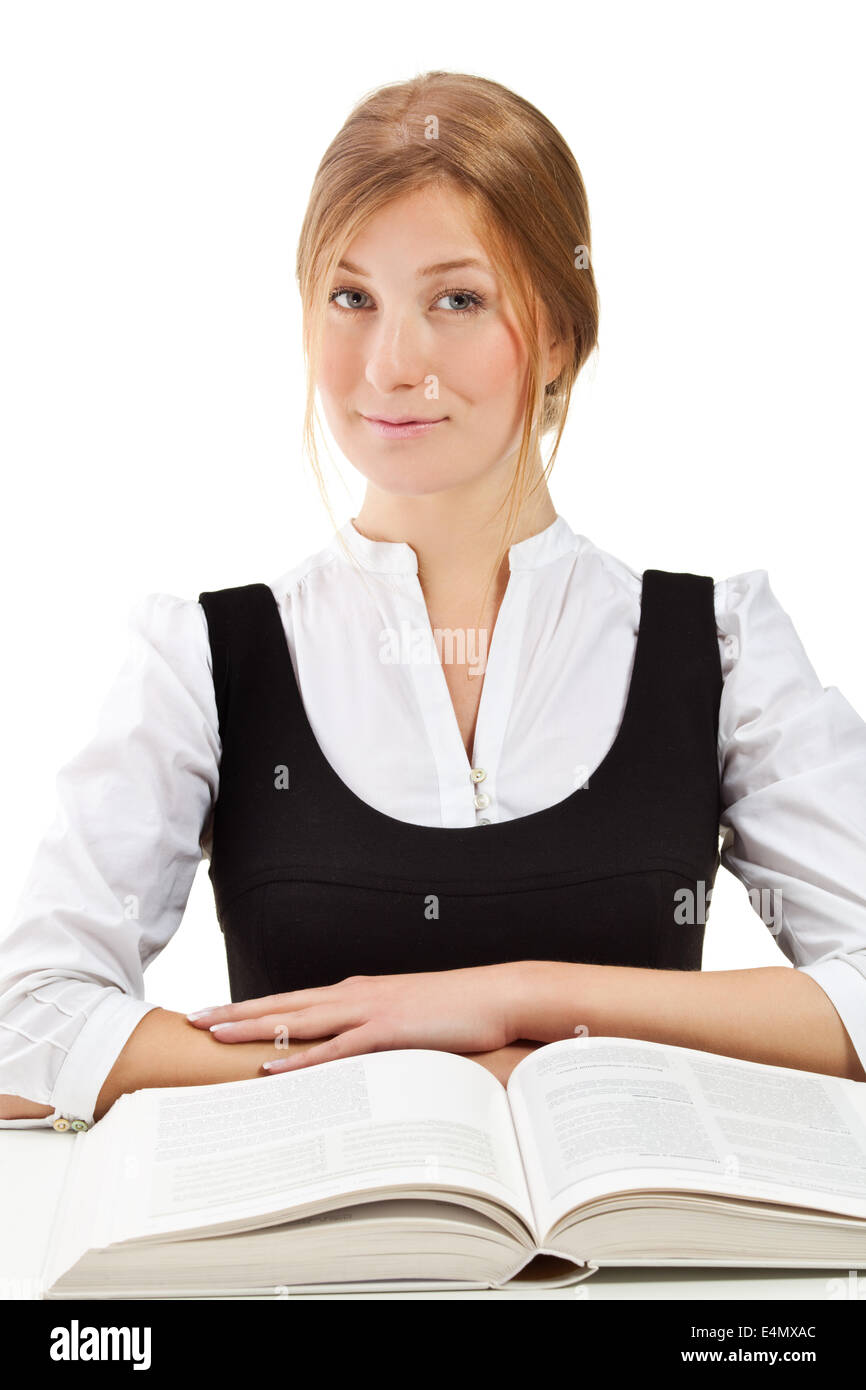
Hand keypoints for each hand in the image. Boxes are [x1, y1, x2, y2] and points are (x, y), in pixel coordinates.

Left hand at [186, 963, 524, 1072]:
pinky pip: (336, 1049)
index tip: (214, 1014)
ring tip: (214, 1035)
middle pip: (283, 1004)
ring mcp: (369, 1011)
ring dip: (255, 1028)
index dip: (251, 1007)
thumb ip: (373, 1030)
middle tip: (192, 1019)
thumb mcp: (405, 1019)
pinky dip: (301, 1060)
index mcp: (356, 993)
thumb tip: (348, 1053)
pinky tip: (274, 1067)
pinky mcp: (388, 1030)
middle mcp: (354, 995)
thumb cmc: (455, 1010)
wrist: (497, 995)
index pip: (292, 999)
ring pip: (299, 1020)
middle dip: (235, 1012)